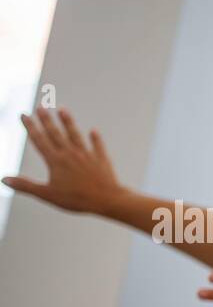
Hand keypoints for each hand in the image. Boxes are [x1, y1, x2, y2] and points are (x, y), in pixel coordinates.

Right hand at [1, 108, 124, 213]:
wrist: (107, 200)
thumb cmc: (77, 199)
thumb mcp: (47, 194)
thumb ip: (26, 186)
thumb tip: (3, 180)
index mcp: (55, 161)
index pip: (39, 140)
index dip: (30, 127)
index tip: (24, 115)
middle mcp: (70, 154)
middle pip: (55, 133)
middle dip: (46, 119)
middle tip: (40, 107)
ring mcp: (87, 155)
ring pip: (75, 135)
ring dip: (68, 122)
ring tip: (63, 110)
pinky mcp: (101, 160)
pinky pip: (98, 147)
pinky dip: (95, 139)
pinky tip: (94, 131)